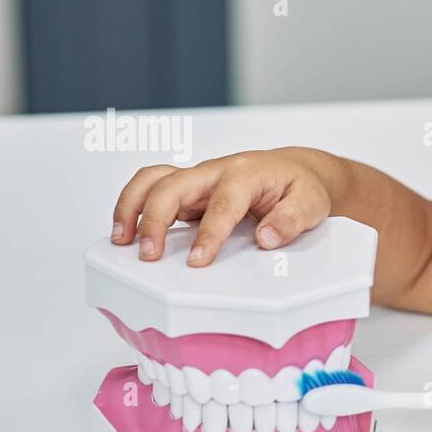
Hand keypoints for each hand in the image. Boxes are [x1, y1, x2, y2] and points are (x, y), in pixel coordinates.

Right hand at [110, 147, 344, 264]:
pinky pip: (154, 189)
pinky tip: (128, 232)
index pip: (222, 203)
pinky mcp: (189, 190)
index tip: (197, 261)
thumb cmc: (301, 187)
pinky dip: (135, 206)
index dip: (208, 233)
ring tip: (121, 240)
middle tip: (148, 255)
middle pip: (174, 185)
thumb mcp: (311, 203)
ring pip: (154, 180)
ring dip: (131, 206)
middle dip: (155, 218)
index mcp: (246, 173)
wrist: (295, 170)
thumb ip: (291, 219)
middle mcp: (216, 171)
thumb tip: (267, 238)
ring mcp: (199, 178)